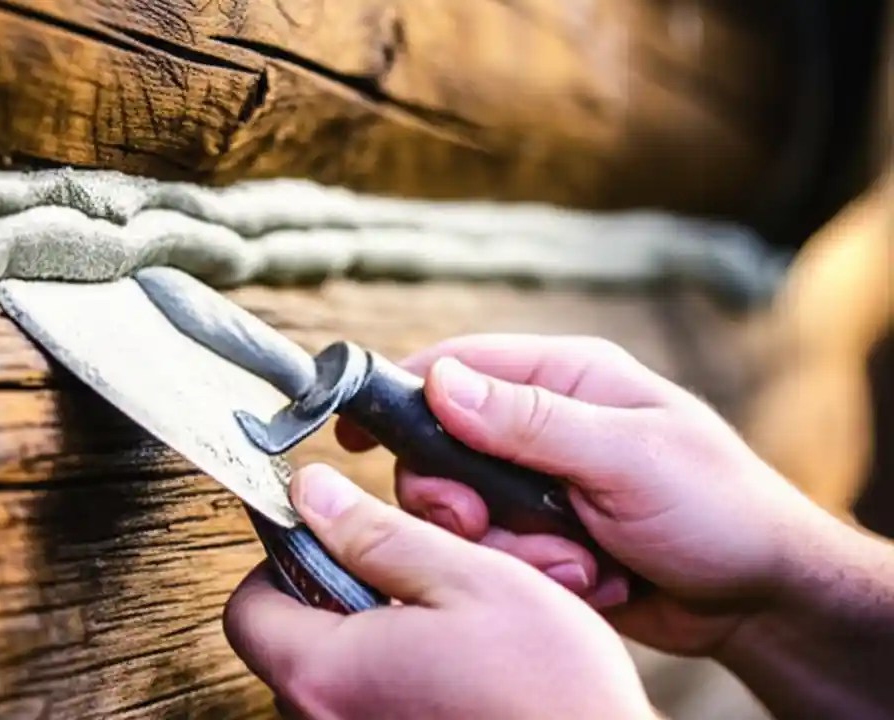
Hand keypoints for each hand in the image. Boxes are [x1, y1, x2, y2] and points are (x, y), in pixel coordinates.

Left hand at [224, 464, 654, 719]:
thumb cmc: (553, 694)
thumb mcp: (471, 581)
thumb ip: (380, 535)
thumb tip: (314, 496)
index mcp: (328, 671)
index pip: (246, 610)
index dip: (280, 563)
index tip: (326, 541)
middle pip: (288, 645)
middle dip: (337, 601)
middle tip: (403, 582)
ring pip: (334, 678)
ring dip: (374, 642)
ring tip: (443, 628)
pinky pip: (370, 708)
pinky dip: (398, 682)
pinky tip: (456, 671)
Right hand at [336, 334, 827, 655]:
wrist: (760, 598)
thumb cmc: (719, 510)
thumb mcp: (629, 457)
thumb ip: (532, 422)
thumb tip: (442, 382)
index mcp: (565, 380)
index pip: (458, 367)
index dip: (399, 395)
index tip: (351, 433)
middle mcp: (543, 427)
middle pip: (441, 450)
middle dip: (458, 498)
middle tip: (482, 524)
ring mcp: (539, 485)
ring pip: (462, 512)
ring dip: (511, 547)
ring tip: (580, 561)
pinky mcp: (540, 538)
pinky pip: (495, 555)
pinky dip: (534, 574)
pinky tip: (593, 579)